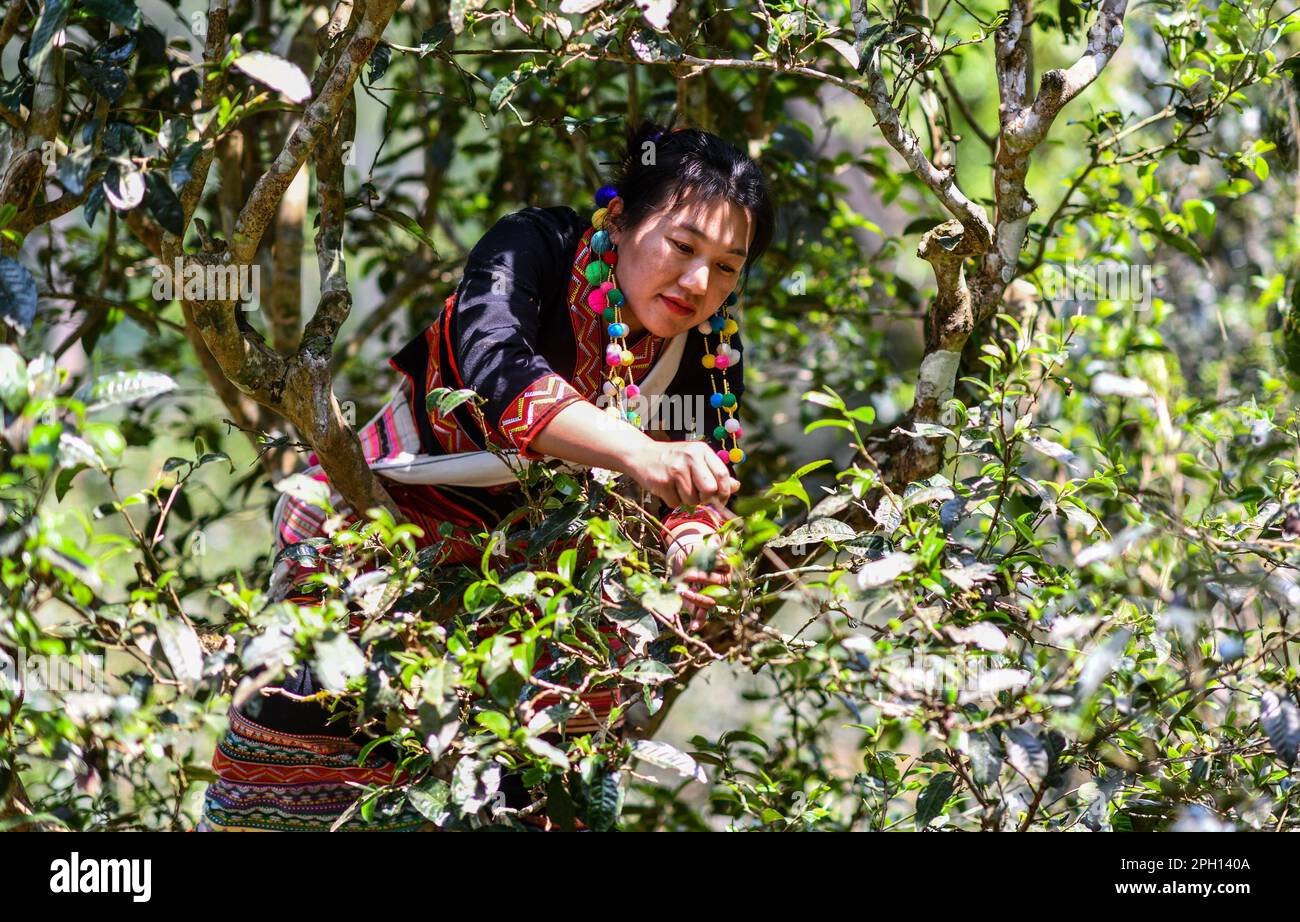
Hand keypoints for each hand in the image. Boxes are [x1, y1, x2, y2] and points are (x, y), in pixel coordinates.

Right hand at [626, 438, 740, 508]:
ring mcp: (675, 469)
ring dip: (687, 501)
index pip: (723, 475)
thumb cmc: (673, 460)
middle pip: (710, 490)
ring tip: (679, 488)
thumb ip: (715, 472)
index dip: (724, 492)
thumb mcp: (696, 460)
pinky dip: (673, 501)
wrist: (641, 455)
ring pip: (692, 500)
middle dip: (705, 499)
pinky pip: (675, 503)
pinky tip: (667, 489)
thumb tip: (736, 486)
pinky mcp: (662, 481)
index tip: (720, 499)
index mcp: (701, 450)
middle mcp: (690, 457)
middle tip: (698, 495)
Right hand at [666, 530, 733, 631]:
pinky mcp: (727, 564)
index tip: (693, 627)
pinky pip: (721, 567)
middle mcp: (718, 590)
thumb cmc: (685, 566)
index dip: (699, 620)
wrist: (692, 546)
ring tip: (689, 575)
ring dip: (702, 580)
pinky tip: (702, 563)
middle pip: (711, 600)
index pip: (704, 611)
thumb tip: (674, 610)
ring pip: (718, 584)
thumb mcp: (680, 579)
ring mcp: (725, 577)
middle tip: (683, 592)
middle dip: (697, 598)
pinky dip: (711, 565)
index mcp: (707, 596)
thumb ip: (681, 593)